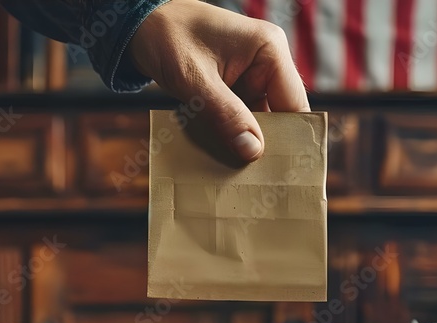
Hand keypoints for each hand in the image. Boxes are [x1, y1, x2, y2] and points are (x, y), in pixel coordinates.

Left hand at [128, 0, 310, 161]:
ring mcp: (252, 76)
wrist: (142, 25)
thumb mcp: (194, 79)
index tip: (283, 173)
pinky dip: (232, 136)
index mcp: (269, 50)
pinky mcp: (236, 88)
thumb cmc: (167, 37)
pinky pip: (241, 118)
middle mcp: (267, 62)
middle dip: (267, 145)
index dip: (292, 139)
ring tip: (240, 176)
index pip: (294, 104)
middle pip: (280, 115)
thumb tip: (253, 150)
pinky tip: (224, 157)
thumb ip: (225, 114)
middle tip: (259, 181)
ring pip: (259, 121)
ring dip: (247, 143)